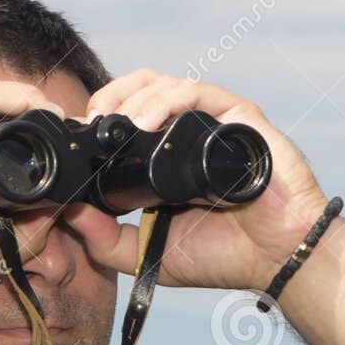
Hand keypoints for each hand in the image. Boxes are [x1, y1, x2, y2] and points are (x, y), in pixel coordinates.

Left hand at [63, 69, 329, 292]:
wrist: (276, 259)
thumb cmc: (223, 254)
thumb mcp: (148, 253)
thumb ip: (107, 241)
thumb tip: (68, 214)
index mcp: (171, 153)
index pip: (131, 114)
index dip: (101, 117)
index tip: (74, 136)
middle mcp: (193, 130)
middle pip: (143, 88)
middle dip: (110, 97)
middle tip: (88, 122)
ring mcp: (217, 121)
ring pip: (166, 85)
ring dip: (132, 97)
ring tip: (110, 121)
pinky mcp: (240, 117)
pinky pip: (198, 94)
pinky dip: (166, 101)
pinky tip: (143, 121)